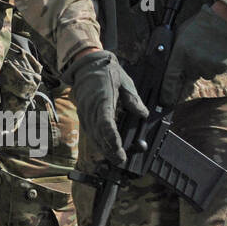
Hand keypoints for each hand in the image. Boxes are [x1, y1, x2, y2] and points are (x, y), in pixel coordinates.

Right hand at [64, 50, 148, 166]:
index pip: (105, 123)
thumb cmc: (108, 72)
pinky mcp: (83, 113)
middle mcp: (91, 107)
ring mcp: (85, 110)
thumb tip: (143, 114)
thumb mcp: (125, 82)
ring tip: (114, 158)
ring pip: (93, 134)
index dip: (112, 139)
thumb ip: (133, 99)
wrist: (87, 64)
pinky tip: (105, 148)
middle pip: (98, 133)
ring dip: (103, 147)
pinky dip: (97, 140)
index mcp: (102, 98)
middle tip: (120, 160)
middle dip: (109, 149)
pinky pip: (89, 130)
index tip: (120, 150)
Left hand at [160, 4, 226, 105]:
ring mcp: (210, 66)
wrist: (223, 21)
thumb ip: (174, 53)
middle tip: (194, 55)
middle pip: (189, 76)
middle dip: (189, 70)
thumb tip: (167, 67)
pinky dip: (214, 65)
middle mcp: (195, 62)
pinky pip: (215, 72)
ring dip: (203, 67)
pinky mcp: (223, 67)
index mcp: (180, 54)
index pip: (170, 78)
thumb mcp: (179, 36)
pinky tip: (215, 53)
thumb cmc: (198, 26)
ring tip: (206, 51)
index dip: (167, 92)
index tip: (165, 101)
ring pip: (203, 75)